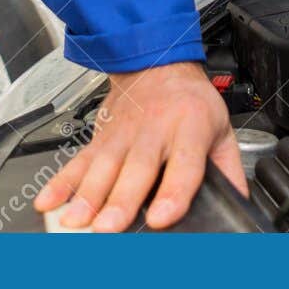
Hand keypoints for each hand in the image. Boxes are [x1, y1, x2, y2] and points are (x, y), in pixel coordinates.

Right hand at [33, 61, 245, 231]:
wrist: (156, 61)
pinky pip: (78, 161)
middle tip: (108, 228)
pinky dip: (60, 182)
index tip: (161, 217)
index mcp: (190, 127)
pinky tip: (48, 200)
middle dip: (120, 200)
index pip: (184, 164)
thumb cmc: (189, 100)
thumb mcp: (220, 127)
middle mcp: (154, 130)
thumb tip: (240, 204)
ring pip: (103, 167)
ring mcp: (123, 133)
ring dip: (87, 195)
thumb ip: (228, 168)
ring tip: (75, 221)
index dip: (173, 192)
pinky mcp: (100, 137)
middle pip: (137, 168)